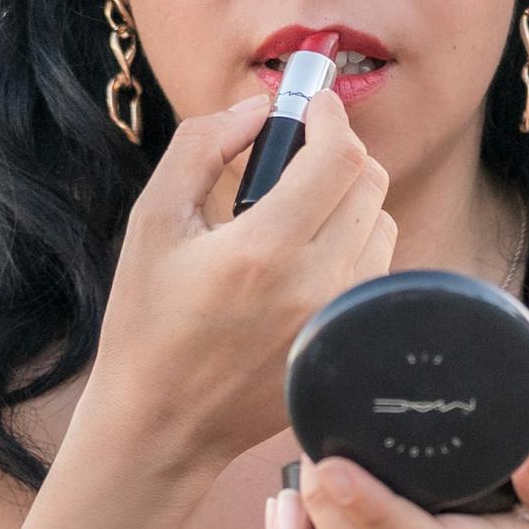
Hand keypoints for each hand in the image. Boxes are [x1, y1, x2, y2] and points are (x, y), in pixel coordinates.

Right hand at [73, 88, 396, 480]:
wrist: (161, 424)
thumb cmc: (147, 322)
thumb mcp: (153, 221)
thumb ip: (201, 147)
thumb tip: (258, 108)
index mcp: (263, 249)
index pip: (339, 155)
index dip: (330, 115)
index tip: (313, 105)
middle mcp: (313, 285)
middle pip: (371, 184)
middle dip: (339, 153)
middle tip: (299, 155)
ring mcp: (335, 319)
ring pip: (382, 227)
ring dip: (349, 202)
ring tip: (298, 213)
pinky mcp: (342, 343)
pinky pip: (375, 273)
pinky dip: (353, 247)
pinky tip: (307, 258)